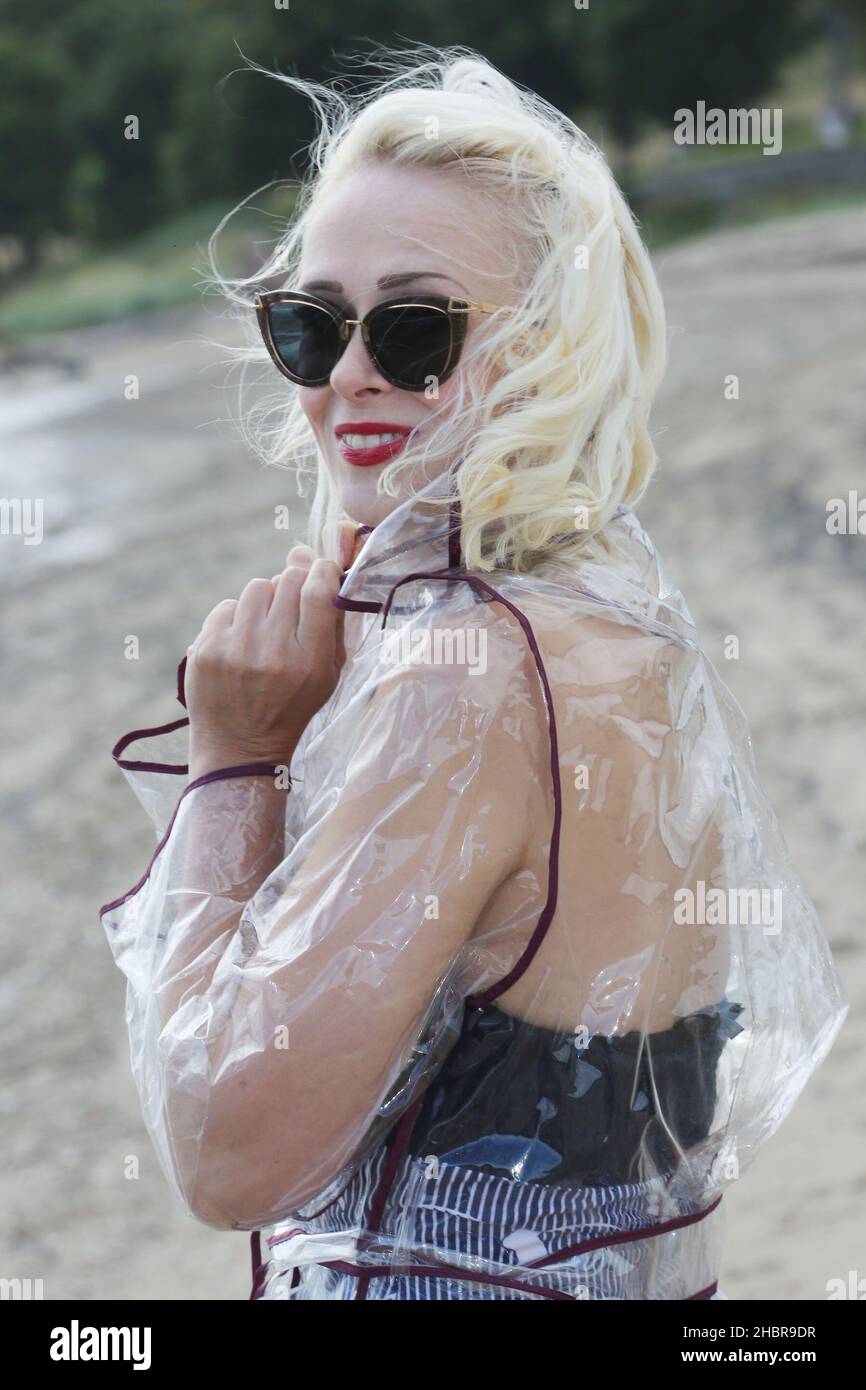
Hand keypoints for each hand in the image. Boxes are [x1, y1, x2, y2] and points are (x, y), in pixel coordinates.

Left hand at [185, 523, 362, 778]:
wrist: (240, 747)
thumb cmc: (292, 706)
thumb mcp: (327, 675)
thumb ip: (329, 621)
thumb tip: (312, 559)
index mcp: (310, 663)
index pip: (318, 592)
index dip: (321, 571)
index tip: (321, 571)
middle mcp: (273, 654)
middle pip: (287, 581)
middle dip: (293, 585)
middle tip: (290, 609)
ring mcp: (235, 651)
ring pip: (256, 587)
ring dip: (264, 601)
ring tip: (263, 630)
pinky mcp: (206, 650)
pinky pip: (227, 607)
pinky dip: (236, 619)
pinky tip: (240, 644)